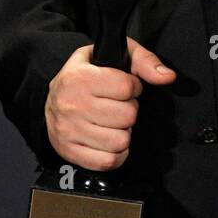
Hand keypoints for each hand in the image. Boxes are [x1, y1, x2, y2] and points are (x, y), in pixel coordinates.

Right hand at [45, 37, 174, 169]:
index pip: (127, 87)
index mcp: (80, 77)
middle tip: (116, 105)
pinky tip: (109, 139)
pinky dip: (115, 154)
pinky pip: (108, 161)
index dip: (133, 87)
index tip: (124, 87)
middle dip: (128, 110)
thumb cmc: (86, 75)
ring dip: (122, 132)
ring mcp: (69, 130)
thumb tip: (167, 76)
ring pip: (121, 141)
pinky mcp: (69, 151)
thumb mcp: (114, 55)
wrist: (51, 99)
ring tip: (111, 122)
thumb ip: (144, 61)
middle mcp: (72, 104)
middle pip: (127, 116)